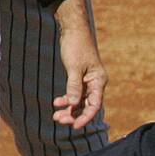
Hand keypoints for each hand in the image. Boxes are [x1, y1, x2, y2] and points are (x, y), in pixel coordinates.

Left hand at [53, 0, 106, 128]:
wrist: (73, 30)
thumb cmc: (76, 46)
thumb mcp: (74, 67)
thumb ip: (74, 87)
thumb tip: (73, 105)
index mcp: (99, 81)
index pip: (94, 105)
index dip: (86, 117)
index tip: (75, 126)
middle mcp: (96, 84)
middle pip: (87, 106)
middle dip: (74, 115)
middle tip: (59, 120)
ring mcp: (88, 82)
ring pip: (80, 102)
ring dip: (69, 110)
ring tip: (55, 116)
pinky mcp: (80, 79)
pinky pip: (75, 95)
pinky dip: (66, 100)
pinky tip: (56, 103)